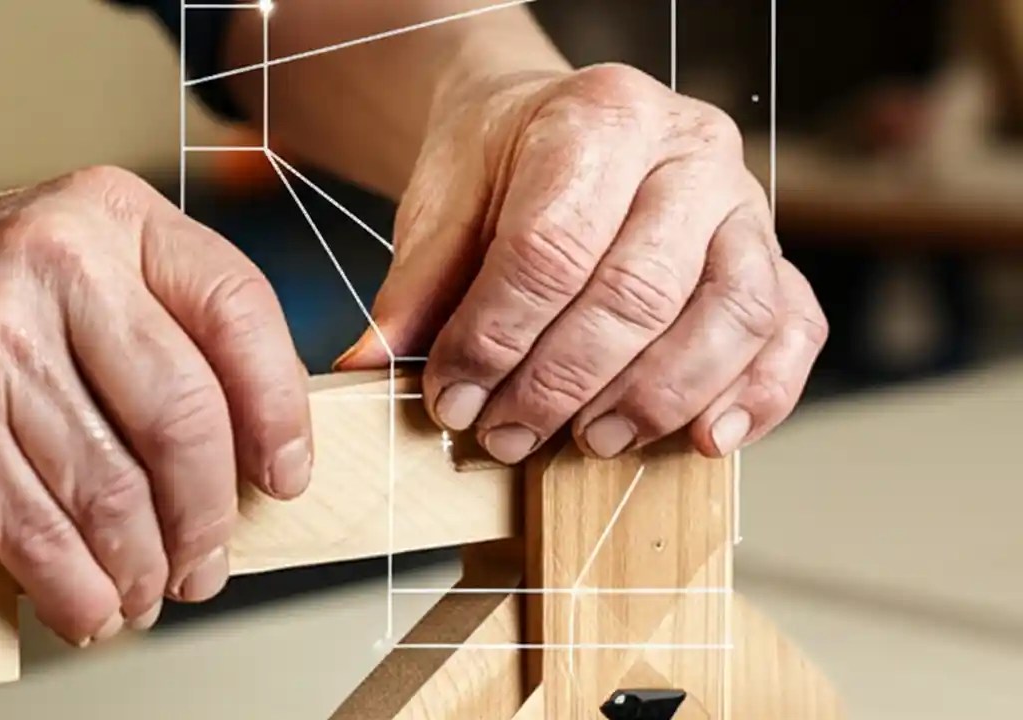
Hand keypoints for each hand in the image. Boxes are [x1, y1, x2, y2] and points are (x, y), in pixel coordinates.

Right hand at [0, 167, 310, 644]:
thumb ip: (158, 331)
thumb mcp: (72, 273)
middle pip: (184, 412)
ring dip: (142, 562)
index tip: (284, 472)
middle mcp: (58, 256)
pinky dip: (74, 584)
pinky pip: (37, 524)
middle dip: (208, 511)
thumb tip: (252, 450)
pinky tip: (91, 605)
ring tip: (149, 590)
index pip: (238, 308)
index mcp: (113, 214)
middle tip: (209, 561)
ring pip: (112, 484)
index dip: (278, 407)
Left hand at [338, 64, 827, 461]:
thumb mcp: (445, 201)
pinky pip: (792, 329)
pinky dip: (762, 392)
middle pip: (638, 290)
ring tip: (592, 443)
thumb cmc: (505, 164)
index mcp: (601, 115)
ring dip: (657, 398)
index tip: (449, 400)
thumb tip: (371, 367)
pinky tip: (710, 438)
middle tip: (506, 435)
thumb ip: (418, 283)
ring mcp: (745, 202)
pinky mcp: (773, 254)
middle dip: (562, 383)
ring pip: (730, 313)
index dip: (495, 337)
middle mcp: (689, 150)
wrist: (567, 128)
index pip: (550, 247)